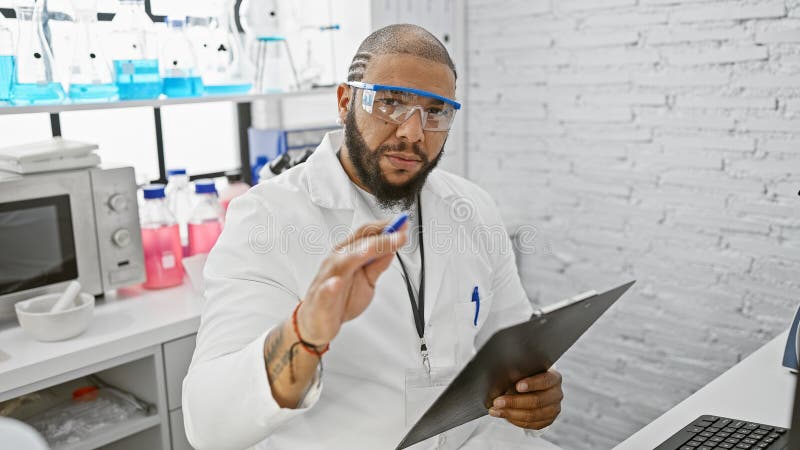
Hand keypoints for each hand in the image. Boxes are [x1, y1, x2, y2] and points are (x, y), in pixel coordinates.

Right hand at [297, 219, 407, 345]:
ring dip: (361, 252)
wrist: (317, 322)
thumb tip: (393, 248)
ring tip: (379, 247)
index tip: (403, 224)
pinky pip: (325, 290)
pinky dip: (330, 286)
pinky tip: (336, 283)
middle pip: (359, 243)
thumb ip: (378, 265)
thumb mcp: (367, 281)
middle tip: (401, 233)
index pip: (366, 234)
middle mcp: (337, 260)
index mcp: (347, 253)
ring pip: (344, 261)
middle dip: (381, 237)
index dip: (386, 228)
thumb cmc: (340, 299)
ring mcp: (328, 277)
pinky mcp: (322, 297)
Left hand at [488, 369, 562, 429]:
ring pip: (532, 415)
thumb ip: (518, 375)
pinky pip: (530, 424)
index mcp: (554, 378)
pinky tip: (504, 415)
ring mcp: (553, 409)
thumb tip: (502, 381)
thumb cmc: (528, 378)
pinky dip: (514, 420)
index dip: (531, 384)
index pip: (545, 381)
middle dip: (514, 402)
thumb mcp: (525, 372)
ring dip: (511, 413)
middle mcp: (556, 394)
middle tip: (498, 402)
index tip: (518, 386)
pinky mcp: (547, 421)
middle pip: (537, 401)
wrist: (536, 388)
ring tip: (496, 410)